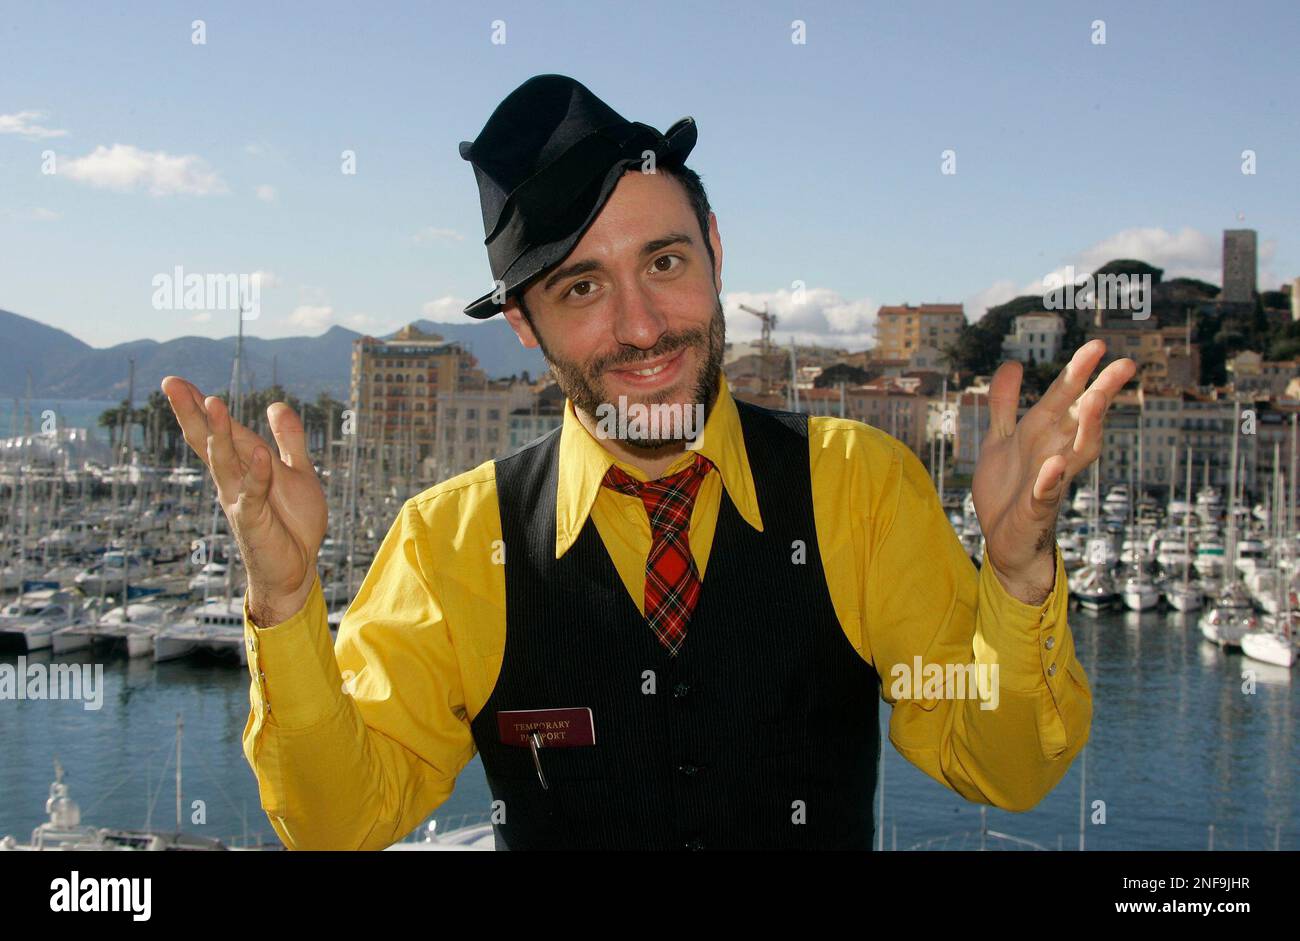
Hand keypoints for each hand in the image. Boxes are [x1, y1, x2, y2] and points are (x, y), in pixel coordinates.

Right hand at [161, 376, 326, 625]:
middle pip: (209, 442)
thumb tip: (276, 404)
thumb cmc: (291, 523)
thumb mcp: (297, 473)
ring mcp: (240, 501)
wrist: (296, 570)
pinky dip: (258, 475)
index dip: (197, 407)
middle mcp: (233, 482)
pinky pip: (254, 495)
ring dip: (220, 434)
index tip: (173, 382)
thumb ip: (289, 440)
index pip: (217, 432)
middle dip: (191, 413)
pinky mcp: (253, 522)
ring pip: (225, 463)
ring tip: (212, 402)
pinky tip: (261, 454)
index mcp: (242, 467)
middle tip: (170, 384)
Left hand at [974, 339, 1135, 603]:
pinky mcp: (1037, 509)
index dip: (1079, 372)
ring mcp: (1049, 481)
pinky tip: (1054, 465)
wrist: (1003, 542)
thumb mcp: (1000, 440)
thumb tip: (1012, 363)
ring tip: (1095, 401)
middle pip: (1081, 419)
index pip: (1065, 398)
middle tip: (1126, 364)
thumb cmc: (1008, 490)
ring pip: (1076, 452)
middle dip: (1100, 392)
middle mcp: (1054, 453)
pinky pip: (1046, 492)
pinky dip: (1051, 479)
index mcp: (1044, 434)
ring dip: (1087, 428)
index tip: (1099, 344)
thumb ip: (1005, 404)